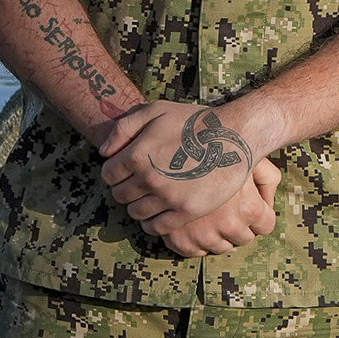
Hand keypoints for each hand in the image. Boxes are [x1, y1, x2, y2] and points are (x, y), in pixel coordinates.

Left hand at [96, 99, 283, 259]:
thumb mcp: (156, 111)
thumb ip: (123, 128)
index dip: (114, 172)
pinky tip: (157, 213)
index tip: (124, 170)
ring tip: (147, 197)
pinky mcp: (186, 211)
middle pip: (120, 195)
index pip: (108, 174)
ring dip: (136, 205)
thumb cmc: (194, 122)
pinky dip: (151, 223)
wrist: (234, 137)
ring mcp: (168, 197)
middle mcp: (149, 179)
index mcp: (137, 155)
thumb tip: (104, 151)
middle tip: (136, 183)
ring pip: (135, 212)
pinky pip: (157, 227)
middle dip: (124, 188)